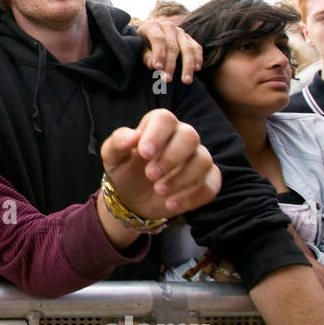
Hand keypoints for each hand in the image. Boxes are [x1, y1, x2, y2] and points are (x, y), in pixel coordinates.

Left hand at [100, 109, 219, 218]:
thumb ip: (118, 143)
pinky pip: (210, 185)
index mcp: (158, 126)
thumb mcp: (113, 157)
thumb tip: (133, 136)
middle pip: (190, 136)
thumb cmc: (125, 170)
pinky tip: (171, 204)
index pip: (164, 119)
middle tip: (150, 175)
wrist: (134, 198)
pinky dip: (192, 197)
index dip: (156, 135)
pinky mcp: (207, 179)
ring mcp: (197, 158)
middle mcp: (182, 137)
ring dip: (181, 178)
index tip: (144, 154)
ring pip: (202, 161)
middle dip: (171, 158)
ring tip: (159, 191)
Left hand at [137, 19, 200, 83]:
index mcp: (153, 26)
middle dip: (170, 64)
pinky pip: (196, 48)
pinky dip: (198, 58)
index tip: (157, 68)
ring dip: (188, 65)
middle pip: (173, 46)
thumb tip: (153, 65)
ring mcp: (180, 32)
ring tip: (186, 80)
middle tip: (168, 79)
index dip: (158, 54)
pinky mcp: (189, 38)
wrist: (149, 36)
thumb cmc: (142, 44)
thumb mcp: (139, 48)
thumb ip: (146, 56)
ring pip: (188, 48)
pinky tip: (197, 70)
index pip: (158, 39)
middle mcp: (168, 27)